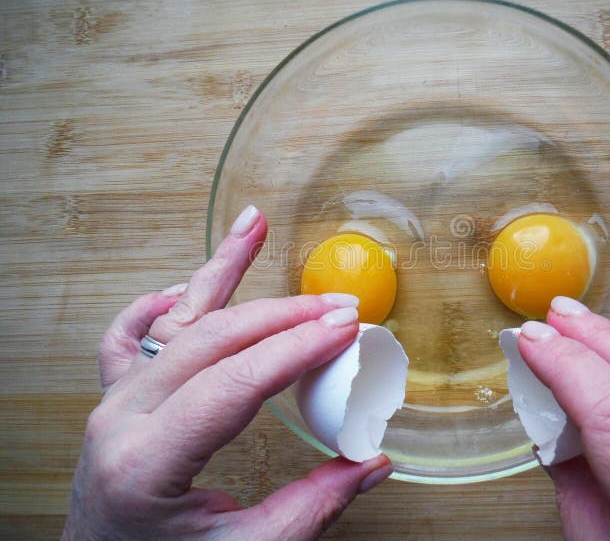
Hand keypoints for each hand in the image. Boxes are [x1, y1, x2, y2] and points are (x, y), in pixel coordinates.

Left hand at [63, 206, 392, 540]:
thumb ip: (311, 508)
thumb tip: (372, 464)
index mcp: (146, 462)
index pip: (235, 382)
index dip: (298, 348)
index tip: (346, 328)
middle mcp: (120, 419)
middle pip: (211, 339)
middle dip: (284, 315)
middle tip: (337, 305)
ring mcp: (112, 402)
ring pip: (172, 320)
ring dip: (219, 270)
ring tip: (253, 225)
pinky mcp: (113, 399)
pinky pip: (129, 334)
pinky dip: (161, 302)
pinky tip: (186, 285)